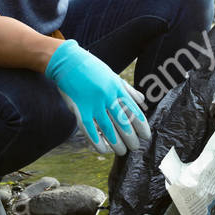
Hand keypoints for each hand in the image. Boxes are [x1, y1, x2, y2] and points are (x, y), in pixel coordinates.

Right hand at [44, 40, 150, 154]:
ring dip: (116, 143)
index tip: (146, 136)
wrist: (68, 62)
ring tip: (122, 152)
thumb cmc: (92, 69)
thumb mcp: (113, 76)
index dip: (141, 125)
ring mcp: (93, 103)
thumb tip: (143, 101)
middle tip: (135, 147)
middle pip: (123, 121)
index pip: (133, 110)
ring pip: (107, 128)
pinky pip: (89, 129)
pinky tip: (103, 150)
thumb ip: (128, 90)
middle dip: (131, 138)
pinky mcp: (79, 109)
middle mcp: (107, 96)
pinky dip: (96, 141)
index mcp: (117, 88)